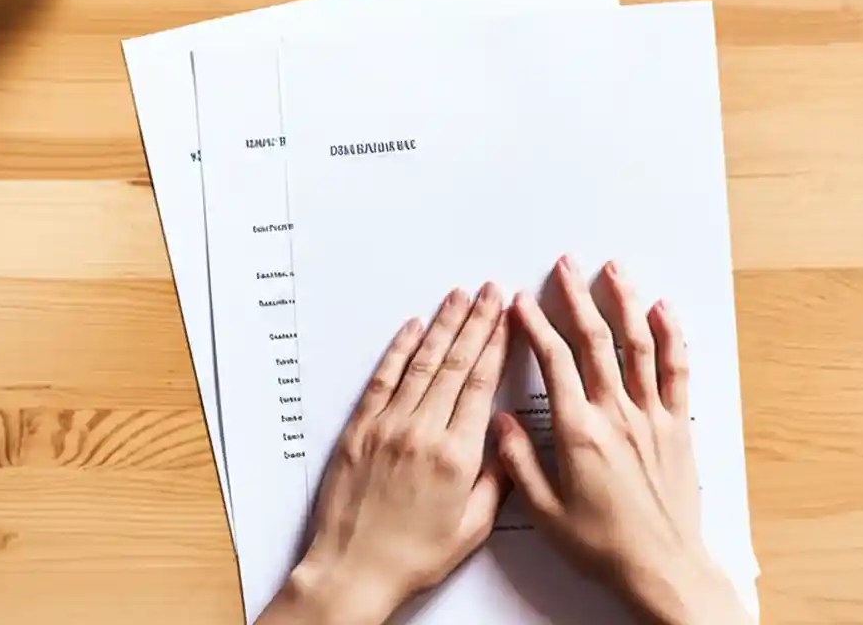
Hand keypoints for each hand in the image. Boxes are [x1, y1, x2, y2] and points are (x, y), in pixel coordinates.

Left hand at [258, 284, 509, 624]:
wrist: (355, 570)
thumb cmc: (413, 556)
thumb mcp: (473, 527)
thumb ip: (496, 480)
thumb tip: (507, 439)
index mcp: (456, 456)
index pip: (480, 384)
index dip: (495, 345)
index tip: (506, 318)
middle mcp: (422, 433)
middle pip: (455, 364)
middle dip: (477, 322)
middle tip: (490, 292)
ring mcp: (387, 427)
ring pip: (421, 363)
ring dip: (443, 325)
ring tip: (459, 297)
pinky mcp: (359, 430)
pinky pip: (382, 380)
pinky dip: (398, 350)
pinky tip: (412, 328)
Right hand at [496, 257, 750, 624]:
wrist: (661, 568)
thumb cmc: (604, 546)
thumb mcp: (544, 512)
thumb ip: (519, 462)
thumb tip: (501, 422)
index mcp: (579, 433)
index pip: (554, 361)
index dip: (535, 325)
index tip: (522, 302)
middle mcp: (617, 415)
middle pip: (595, 340)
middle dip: (576, 297)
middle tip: (565, 265)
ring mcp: (652, 416)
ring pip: (638, 343)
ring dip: (624, 301)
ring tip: (613, 269)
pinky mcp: (677, 425)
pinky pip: (676, 369)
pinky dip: (671, 334)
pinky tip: (662, 309)